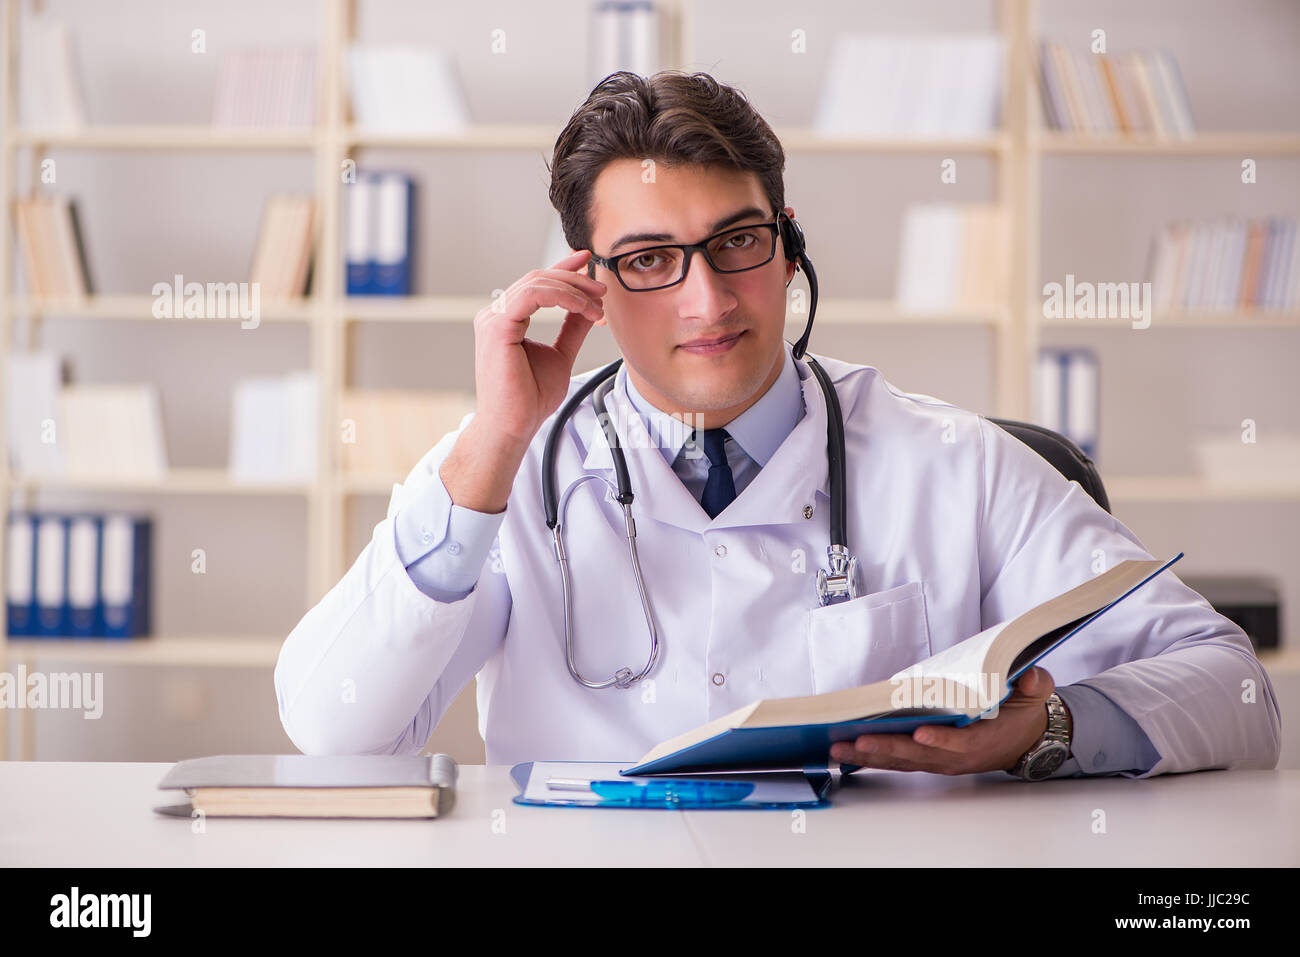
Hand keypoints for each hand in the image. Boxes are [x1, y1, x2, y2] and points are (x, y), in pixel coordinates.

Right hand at [471, 248, 606, 447]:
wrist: (513, 426)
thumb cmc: (529, 399)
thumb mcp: (560, 355)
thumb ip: (571, 329)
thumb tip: (588, 308)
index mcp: (507, 320)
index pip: (536, 284)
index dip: (562, 268)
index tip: (587, 261)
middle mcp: (496, 315)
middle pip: (538, 278)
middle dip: (575, 279)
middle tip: (601, 290)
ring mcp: (493, 319)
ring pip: (537, 283)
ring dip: (574, 290)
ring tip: (596, 306)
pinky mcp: (497, 327)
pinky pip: (533, 296)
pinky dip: (562, 297)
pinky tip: (582, 308)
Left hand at [829, 667, 1065, 774]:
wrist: (1023, 740)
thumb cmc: (1022, 714)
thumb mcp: (1036, 695)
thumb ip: (1035, 684)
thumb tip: (1030, 675)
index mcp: (983, 740)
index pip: (961, 743)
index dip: (942, 740)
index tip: (922, 733)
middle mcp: (956, 755)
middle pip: (919, 756)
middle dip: (888, 748)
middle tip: (859, 740)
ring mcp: (939, 759)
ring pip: (902, 761)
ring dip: (870, 756)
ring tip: (838, 748)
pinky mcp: (927, 759)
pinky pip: (897, 761)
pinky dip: (872, 758)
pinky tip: (846, 752)